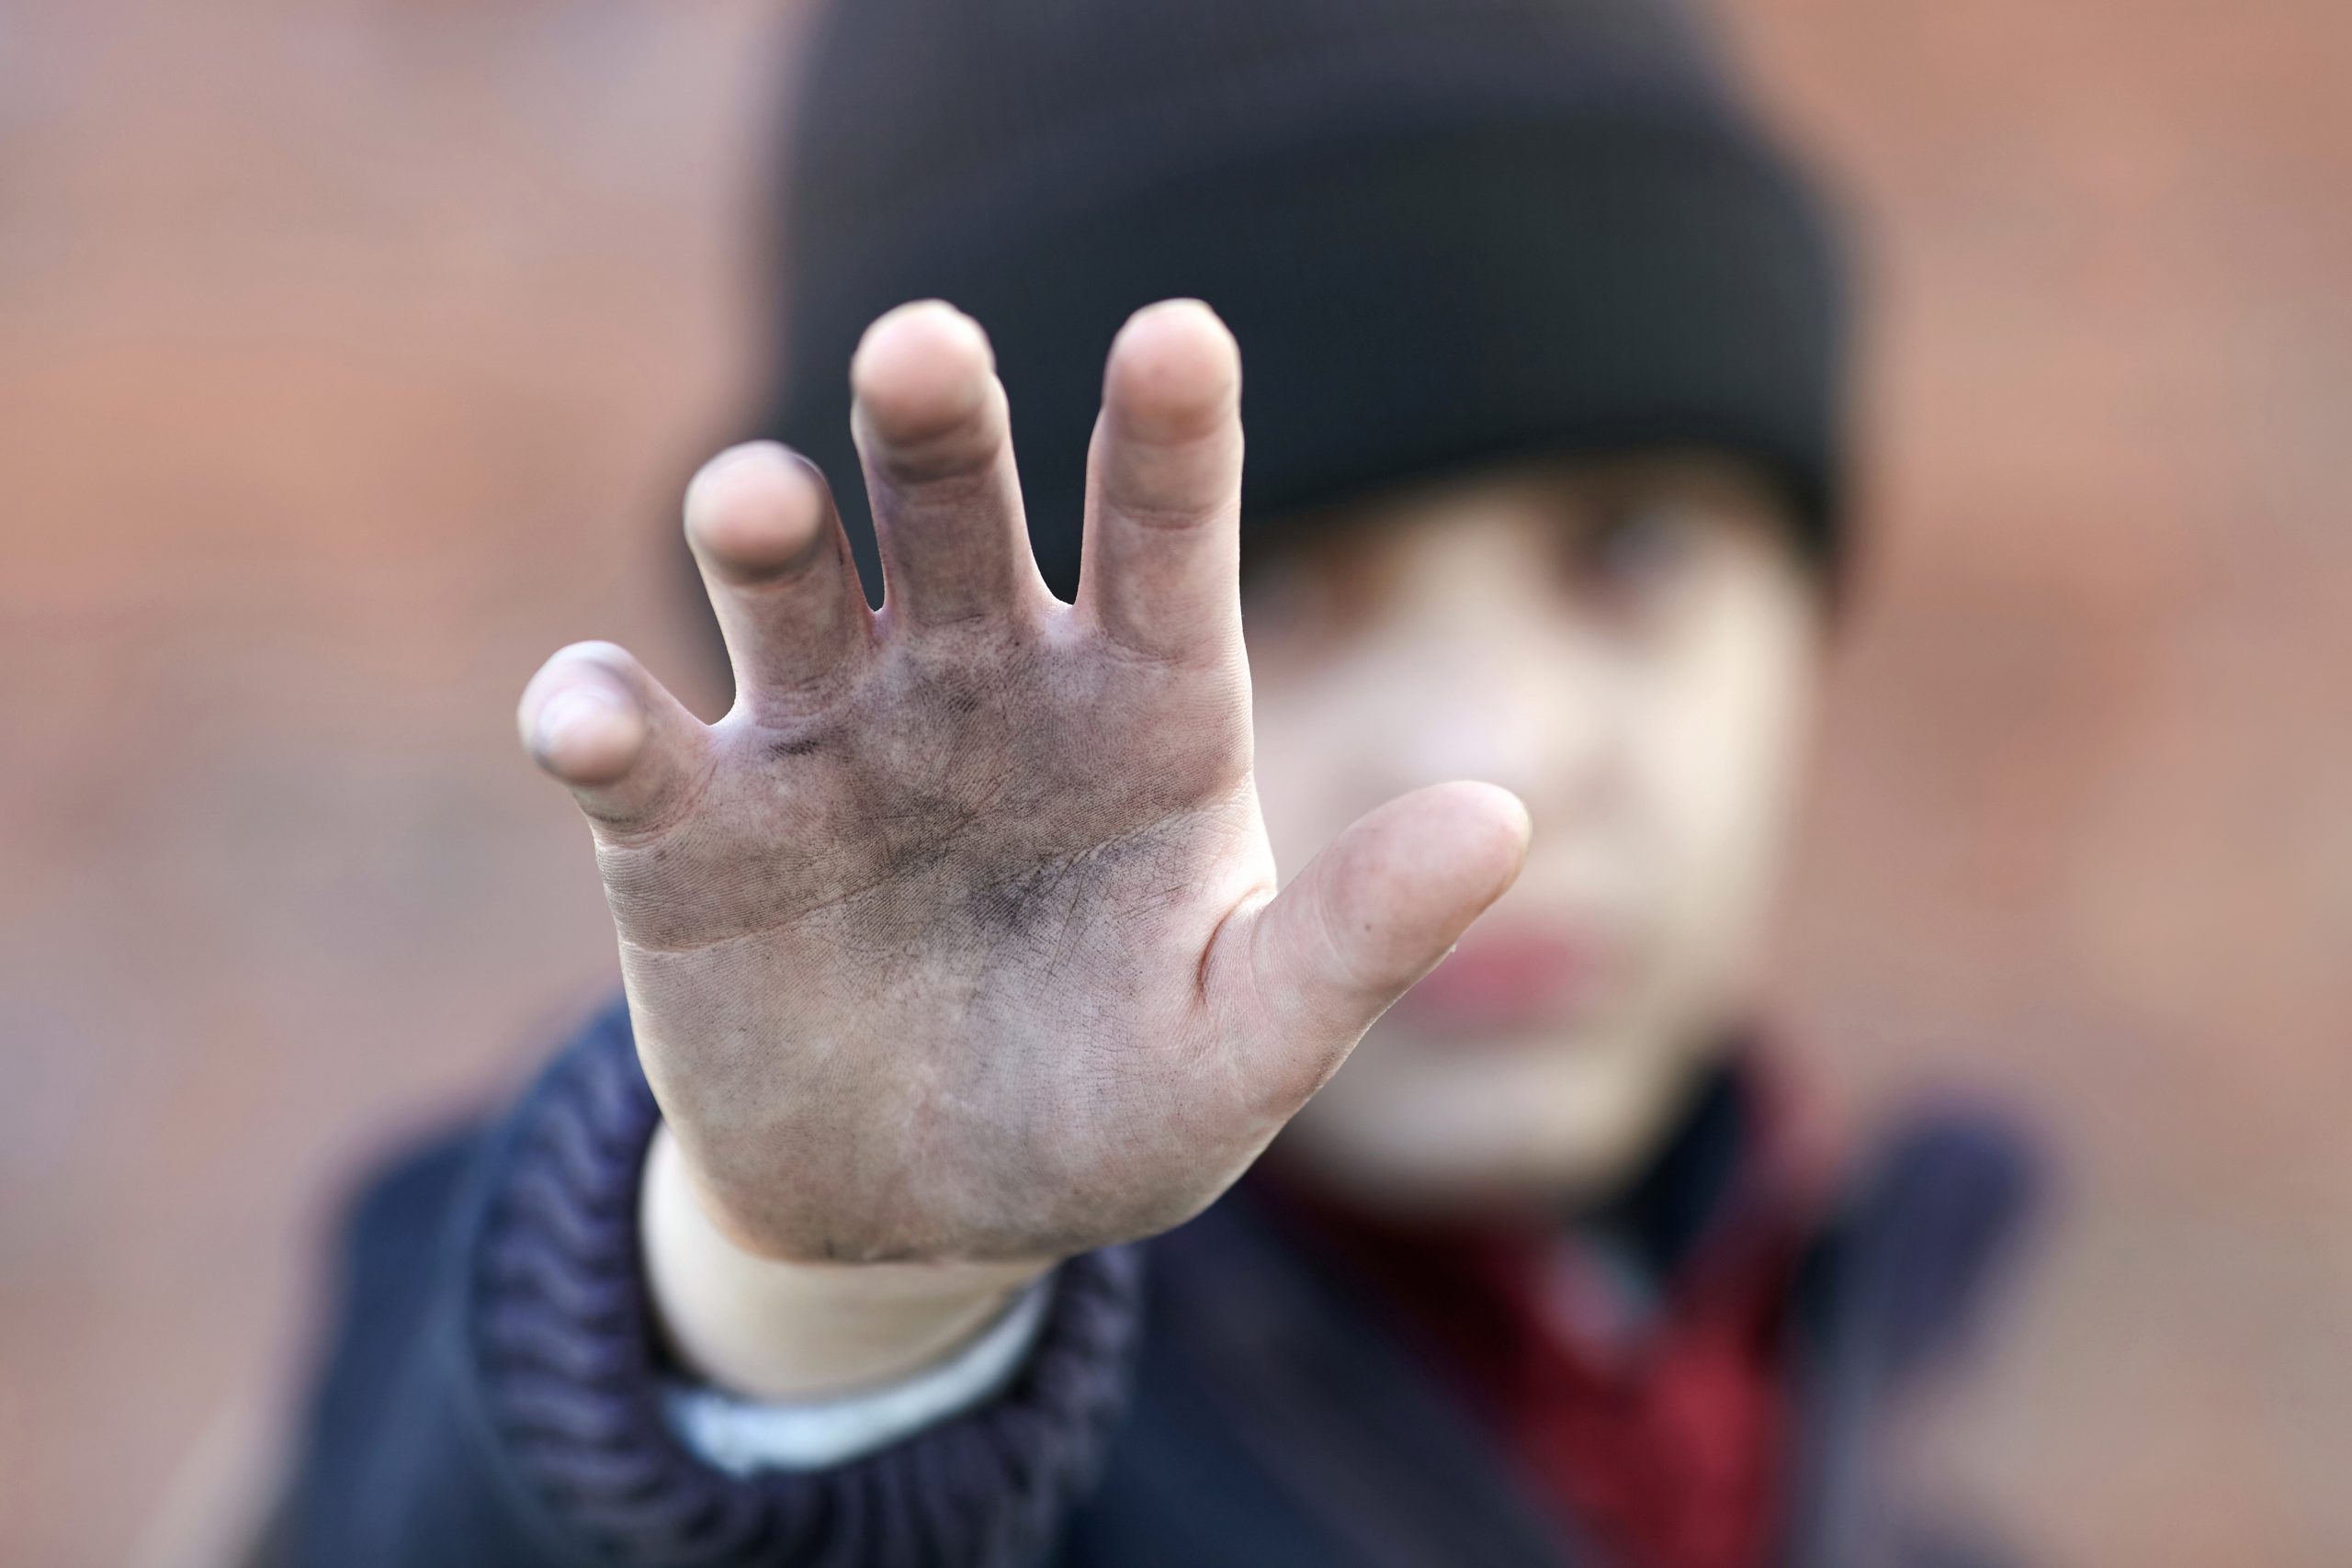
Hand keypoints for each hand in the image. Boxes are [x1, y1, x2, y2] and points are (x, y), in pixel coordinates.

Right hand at [520, 299, 1528, 1269]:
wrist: (925, 1212)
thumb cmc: (1111, 1104)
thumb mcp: (1241, 1044)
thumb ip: (1353, 939)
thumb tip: (1508, 817)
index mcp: (1139, 709)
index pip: (1167, 544)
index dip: (1171, 441)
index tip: (1177, 336)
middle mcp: (980, 681)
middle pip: (955, 511)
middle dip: (935, 425)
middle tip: (922, 349)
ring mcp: (828, 739)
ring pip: (789, 586)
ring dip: (763, 533)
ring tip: (759, 502)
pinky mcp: (692, 830)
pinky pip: (638, 751)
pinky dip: (600, 721)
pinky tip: (593, 717)